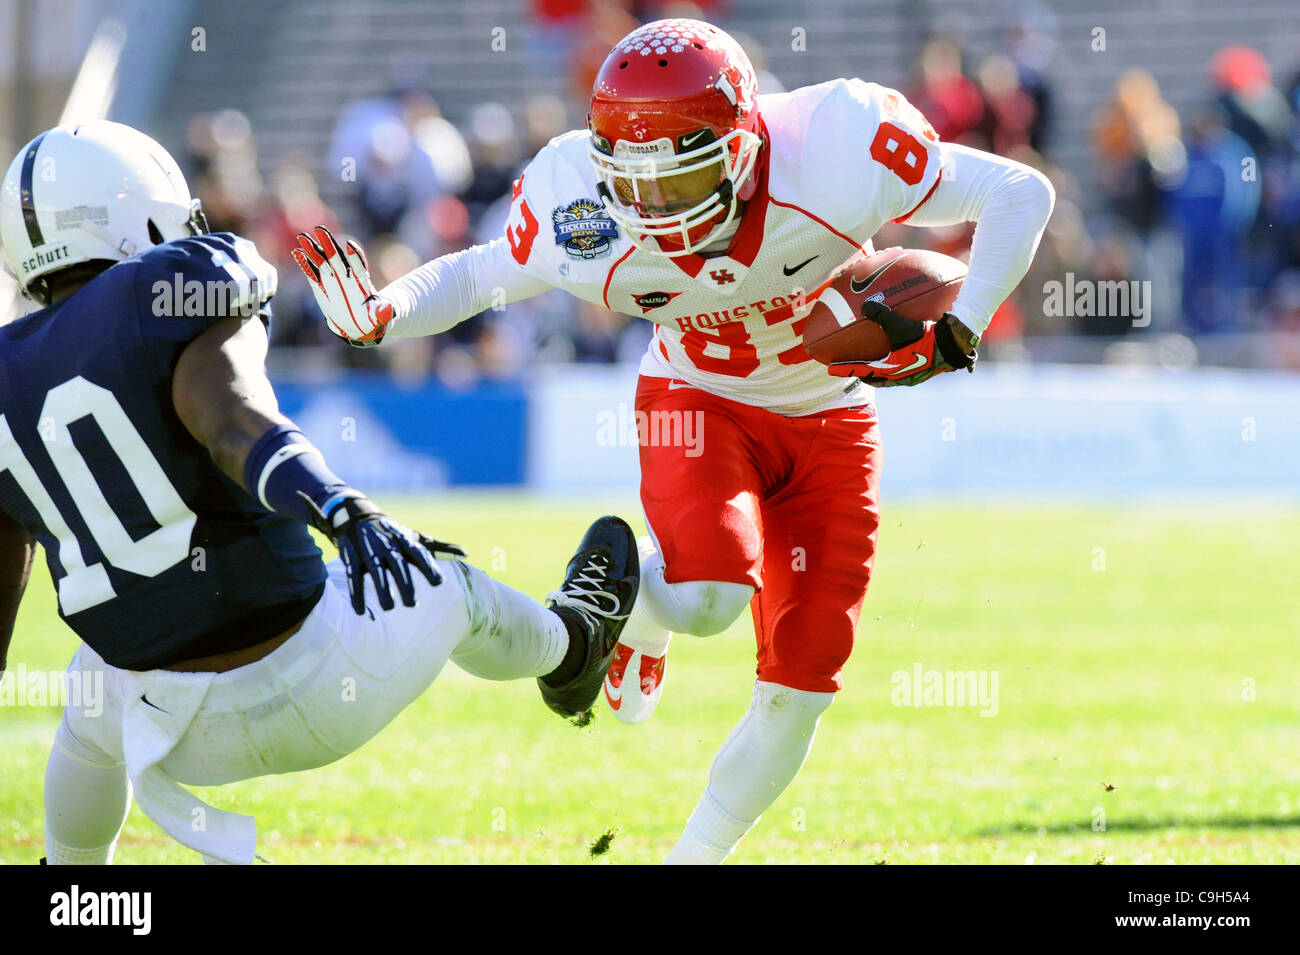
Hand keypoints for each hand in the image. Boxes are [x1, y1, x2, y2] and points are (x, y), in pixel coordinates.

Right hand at [291, 226, 393, 345]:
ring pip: (323, 262)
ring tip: (303, 237)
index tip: (350, 245)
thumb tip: (391, 309)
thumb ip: (383, 312)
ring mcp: (333, 280)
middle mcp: (346, 278)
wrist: (358, 323)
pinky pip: (313, 274)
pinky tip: (297, 253)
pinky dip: (305, 264)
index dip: (355, 257)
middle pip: (337, 258)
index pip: (359, 267)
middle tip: (320, 229)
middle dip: (329, 244)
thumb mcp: (379, 316)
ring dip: (313, 250)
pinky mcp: (322, 286)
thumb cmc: (370, 318)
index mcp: (361, 283)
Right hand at [302, 492, 446, 614]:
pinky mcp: (352, 557)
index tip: (438, 583)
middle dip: (404, 583)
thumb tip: (465, 554)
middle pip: (398, 564)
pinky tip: (360, 611)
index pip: (419, 553)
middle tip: (412, 604)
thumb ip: (439, 547)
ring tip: (389, 607)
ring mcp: (369, 551)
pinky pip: (353, 576)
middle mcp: (388, 545)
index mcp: (405, 540)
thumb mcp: (415, 537)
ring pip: (376, 571)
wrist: (357, 517)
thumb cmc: (394, 533)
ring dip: (382, 588)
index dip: (428, 567)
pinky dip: (356, 593)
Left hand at [827, 305, 977, 386]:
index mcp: (891, 369)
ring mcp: (914, 376)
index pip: (861, 371)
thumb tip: (864, 307)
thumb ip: (881, 315)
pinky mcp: (925, 370)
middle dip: (861, 374)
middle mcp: (901, 376)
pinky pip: (905, 369)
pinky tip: (900, 353)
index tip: (831, 370)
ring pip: (890, 377)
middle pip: (874, 378)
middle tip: (849, 369)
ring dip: (878, 372)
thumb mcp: (901, 325)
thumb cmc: (926, 336)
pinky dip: (896, 364)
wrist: (955, 345)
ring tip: (872, 365)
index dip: (845, 370)